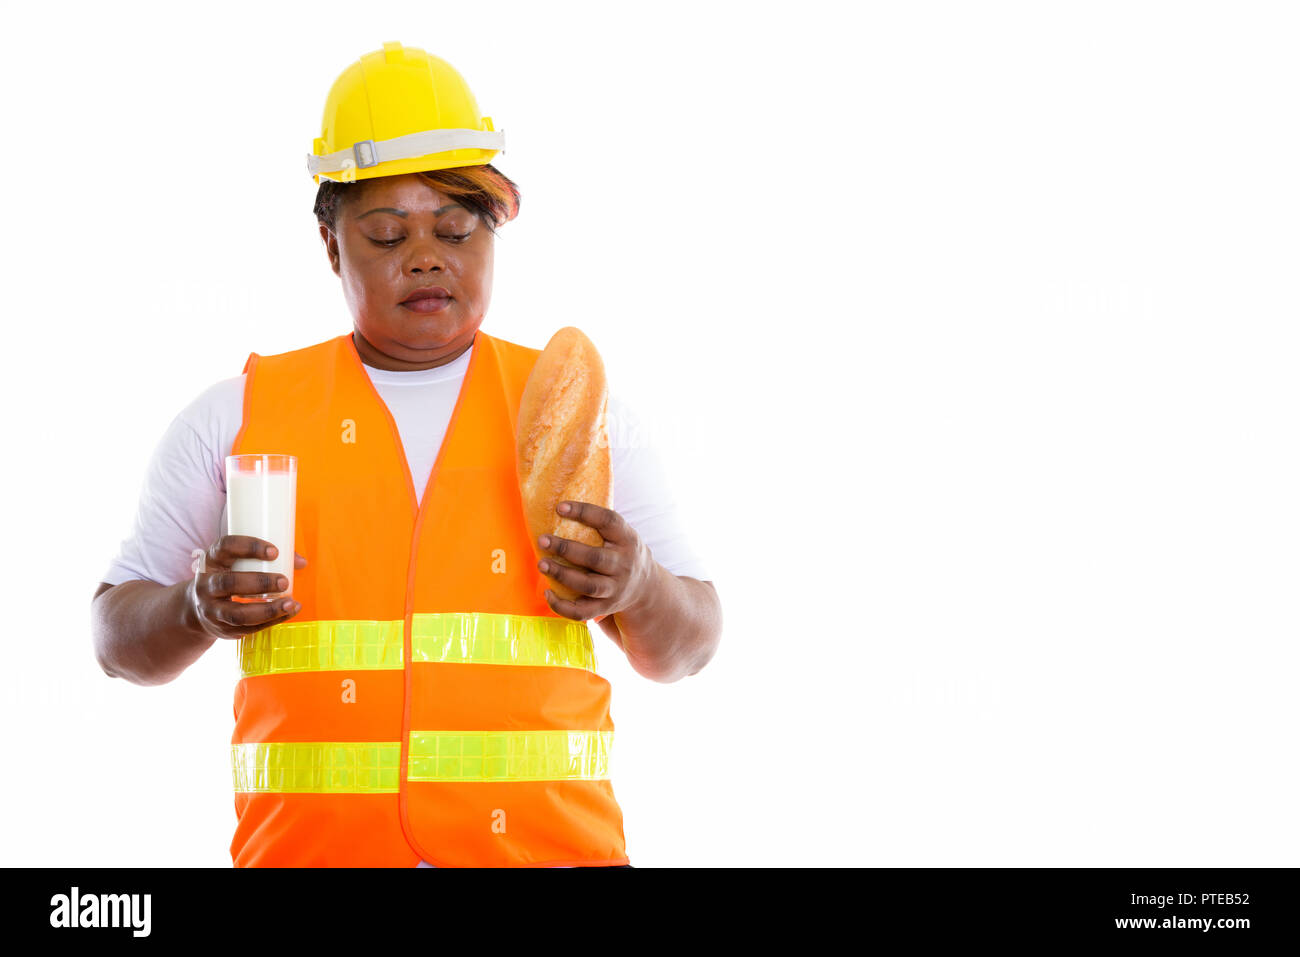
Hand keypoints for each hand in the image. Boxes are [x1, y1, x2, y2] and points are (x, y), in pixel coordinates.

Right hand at [187, 535, 307, 639]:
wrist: (197, 609)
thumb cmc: (227, 577)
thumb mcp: (235, 563)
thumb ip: (267, 559)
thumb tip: (301, 562)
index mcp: (210, 561)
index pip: (224, 547)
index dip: (249, 547)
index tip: (274, 551)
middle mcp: (206, 586)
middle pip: (229, 583)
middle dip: (260, 582)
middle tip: (284, 581)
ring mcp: (212, 610)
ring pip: (237, 613)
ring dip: (268, 609)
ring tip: (290, 602)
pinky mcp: (223, 629)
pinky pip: (248, 628)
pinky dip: (272, 621)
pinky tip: (288, 612)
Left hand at [536, 501, 654, 621]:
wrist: (645, 587)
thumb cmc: (621, 552)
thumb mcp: (621, 534)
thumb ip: (598, 523)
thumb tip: (559, 505)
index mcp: (627, 539)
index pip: (608, 521)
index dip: (584, 512)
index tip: (559, 507)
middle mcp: (623, 565)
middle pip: (595, 558)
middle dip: (566, 549)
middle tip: (542, 540)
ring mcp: (615, 589)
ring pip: (588, 586)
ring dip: (562, 575)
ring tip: (541, 564)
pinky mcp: (606, 607)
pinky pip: (582, 612)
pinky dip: (562, 606)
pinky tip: (547, 593)